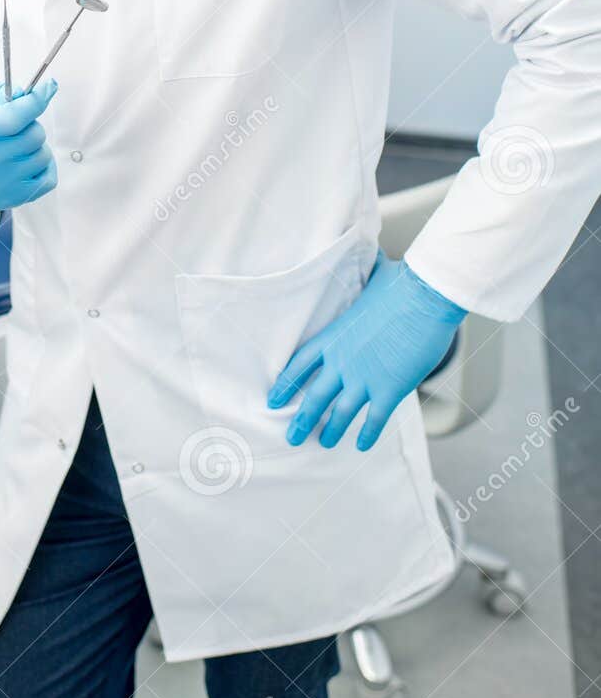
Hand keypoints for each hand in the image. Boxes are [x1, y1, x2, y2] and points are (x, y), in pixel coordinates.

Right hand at [0, 76, 57, 210]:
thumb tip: (23, 95)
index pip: (13, 117)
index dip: (36, 100)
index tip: (48, 87)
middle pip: (33, 135)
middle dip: (30, 121)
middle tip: (13, 121)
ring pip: (43, 156)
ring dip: (35, 143)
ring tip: (14, 140)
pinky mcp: (5, 199)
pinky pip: (47, 180)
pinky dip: (42, 165)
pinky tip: (25, 157)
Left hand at [267, 249, 466, 449]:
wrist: (425, 295)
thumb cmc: (401, 282)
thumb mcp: (371, 279)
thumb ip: (363, 275)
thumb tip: (369, 251)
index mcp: (333, 336)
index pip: (300, 364)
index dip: (286, 384)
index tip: (273, 400)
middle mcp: (342, 360)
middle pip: (314, 396)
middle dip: (302, 419)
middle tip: (291, 436)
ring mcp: (364, 377)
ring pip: (340, 412)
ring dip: (330, 430)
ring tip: (324, 443)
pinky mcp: (389, 389)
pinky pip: (374, 419)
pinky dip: (367, 434)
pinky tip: (361, 446)